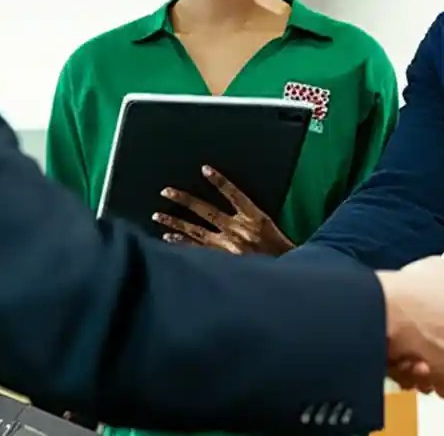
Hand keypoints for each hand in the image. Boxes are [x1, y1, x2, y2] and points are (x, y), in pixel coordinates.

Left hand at [153, 166, 294, 255]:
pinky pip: (196, 251)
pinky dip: (181, 244)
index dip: (220, 181)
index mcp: (255, 218)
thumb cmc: (281, 251)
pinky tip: (168, 239)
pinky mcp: (222, 261)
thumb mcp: (271, 228)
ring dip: (176, 222)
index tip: (204, 169)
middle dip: (184, 200)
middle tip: (166, 191)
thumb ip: (252, 216)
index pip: (234, 194)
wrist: (285, 275)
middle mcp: (238, 230)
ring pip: (196, 231)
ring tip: (158, 215)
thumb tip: (231, 206)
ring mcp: (227, 247)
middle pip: (207, 211)